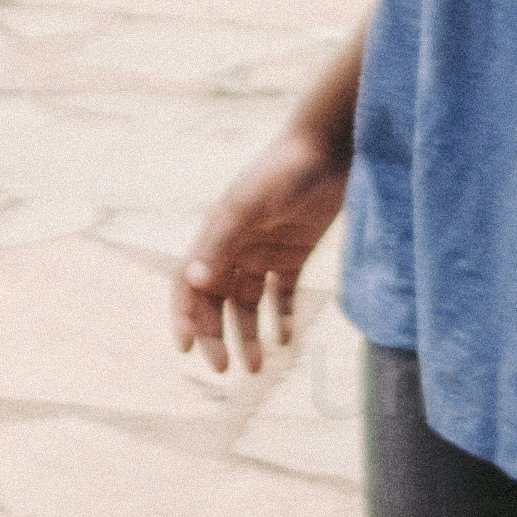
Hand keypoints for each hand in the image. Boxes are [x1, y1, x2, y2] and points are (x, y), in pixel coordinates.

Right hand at [173, 121, 348, 373]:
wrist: (331, 146)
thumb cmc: (286, 170)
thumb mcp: (250, 205)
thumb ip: (222, 242)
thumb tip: (194, 283)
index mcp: (216, 234)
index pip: (189, 284)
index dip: (184, 317)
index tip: (187, 349)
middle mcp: (236, 246)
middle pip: (216, 302)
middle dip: (217, 336)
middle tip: (227, 370)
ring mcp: (265, 250)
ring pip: (247, 304)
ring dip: (248, 336)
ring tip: (258, 366)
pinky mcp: (294, 252)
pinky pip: (281, 293)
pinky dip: (281, 317)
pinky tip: (286, 339)